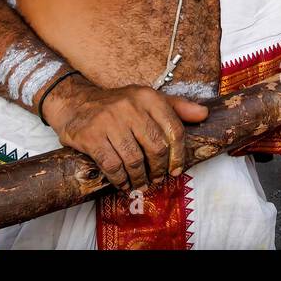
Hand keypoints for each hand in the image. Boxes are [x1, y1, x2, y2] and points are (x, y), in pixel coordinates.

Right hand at [47, 82, 208, 190]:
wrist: (76, 103)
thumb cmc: (118, 106)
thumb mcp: (148, 100)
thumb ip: (177, 107)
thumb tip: (204, 114)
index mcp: (148, 97)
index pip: (174, 129)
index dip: (179, 154)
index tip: (176, 169)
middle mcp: (130, 106)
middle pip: (156, 147)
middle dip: (159, 169)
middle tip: (157, 179)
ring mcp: (109, 121)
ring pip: (134, 159)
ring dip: (140, 178)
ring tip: (141, 184)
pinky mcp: (91, 136)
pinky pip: (112, 165)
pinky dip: (120, 179)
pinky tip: (123, 183)